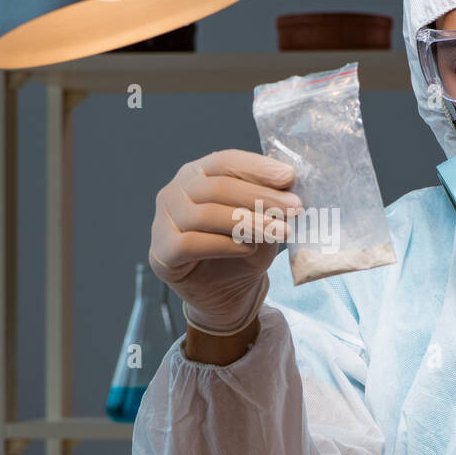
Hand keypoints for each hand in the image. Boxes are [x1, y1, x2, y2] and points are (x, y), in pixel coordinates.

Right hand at [150, 149, 301, 335]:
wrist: (227, 293)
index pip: (225, 161)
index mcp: (197, 173)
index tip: (289, 177)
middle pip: (217, 187)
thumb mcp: (262, 219)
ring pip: (205, 215)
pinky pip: (189, 244)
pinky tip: (246, 249)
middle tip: (294, 207)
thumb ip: (268, 200)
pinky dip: (222, 245)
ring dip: (247, 222)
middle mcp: (175, 191)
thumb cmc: (243, 248)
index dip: (258, 167)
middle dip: (260, 197)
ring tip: (279, 232)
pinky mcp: (161, 252)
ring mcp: (163, 221)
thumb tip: (289, 181)